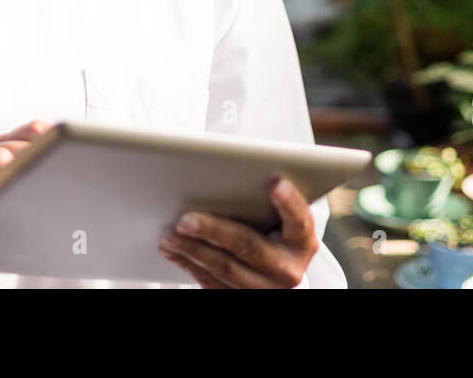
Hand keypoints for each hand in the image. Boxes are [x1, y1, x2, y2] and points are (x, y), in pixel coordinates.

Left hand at [157, 177, 318, 287]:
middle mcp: (287, 269)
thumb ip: (266, 202)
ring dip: (192, 250)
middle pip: (248, 245)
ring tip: (170, 234)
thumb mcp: (283, 220)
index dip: (288, 202)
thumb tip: (228, 174)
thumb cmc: (276, 235)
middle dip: (213, 230)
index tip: (275, 182)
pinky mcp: (241, 297)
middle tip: (186, 218)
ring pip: (224, 269)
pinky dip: (188, 264)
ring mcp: (265, 288)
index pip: (299, 219)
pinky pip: (211, 283)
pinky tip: (173, 250)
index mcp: (303, 242)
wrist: (277, 275)